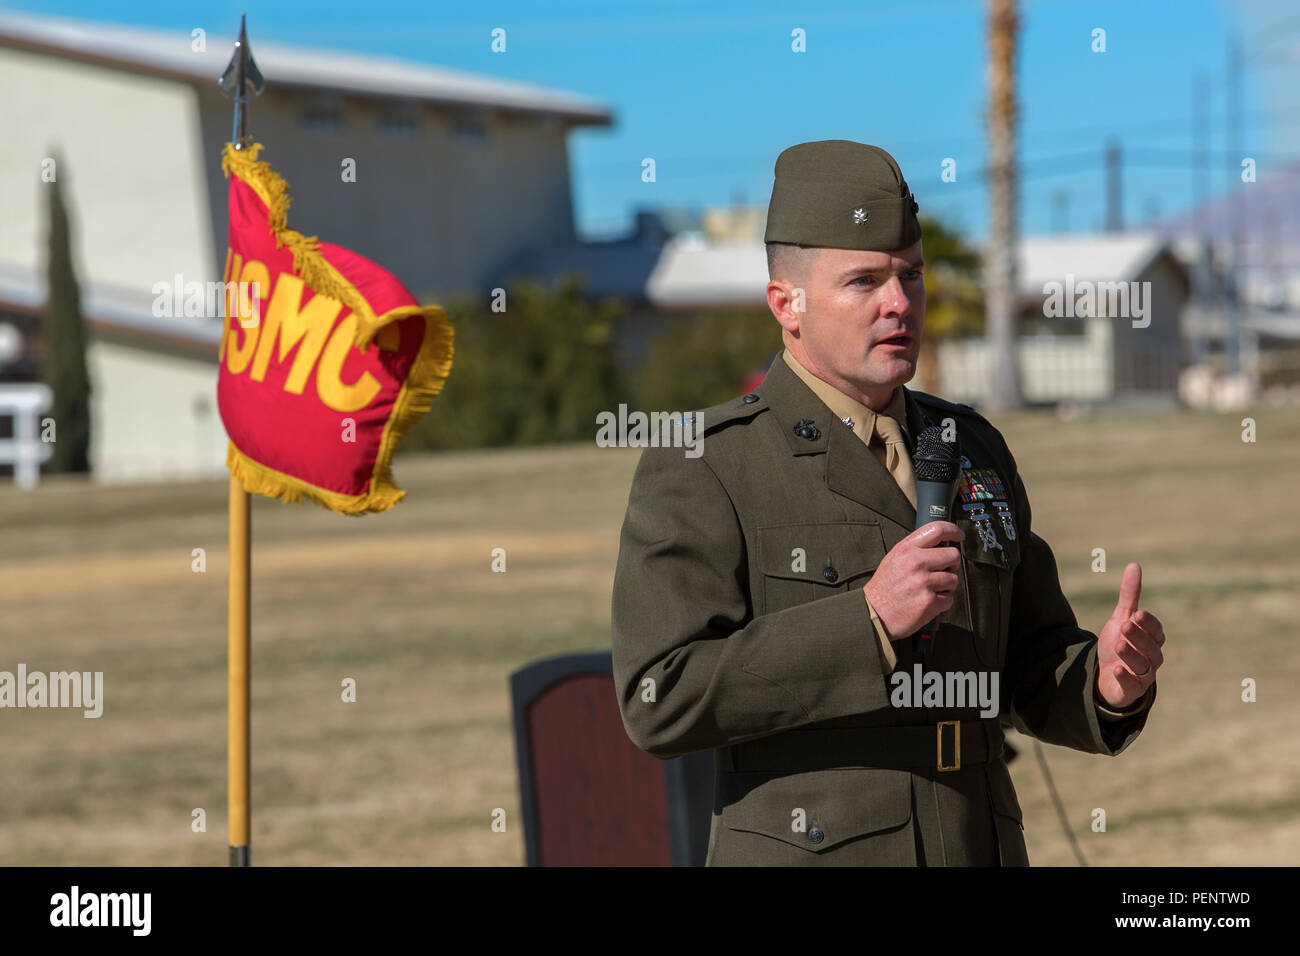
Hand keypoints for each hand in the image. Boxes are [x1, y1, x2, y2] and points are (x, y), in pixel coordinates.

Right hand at [863, 521, 963, 641]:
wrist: (874, 614)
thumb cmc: (884, 587)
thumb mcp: (893, 559)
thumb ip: (915, 549)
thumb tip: (940, 544)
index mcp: (906, 549)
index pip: (937, 530)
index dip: (953, 530)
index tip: (958, 535)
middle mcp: (916, 563)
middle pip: (953, 555)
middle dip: (951, 564)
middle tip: (941, 571)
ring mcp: (923, 582)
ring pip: (953, 579)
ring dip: (946, 586)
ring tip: (929, 589)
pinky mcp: (929, 601)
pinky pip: (949, 598)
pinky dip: (942, 602)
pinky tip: (927, 601)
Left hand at [1096, 562, 1165, 708]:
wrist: (1105, 674)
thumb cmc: (1119, 643)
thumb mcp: (1122, 618)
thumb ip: (1129, 595)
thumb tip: (1134, 565)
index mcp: (1152, 639)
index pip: (1156, 630)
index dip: (1148, 623)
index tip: (1137, 614)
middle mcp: (1152, 657)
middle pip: (1152, 648)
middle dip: (1139, 637)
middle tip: (1125, 625)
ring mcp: (1143, 675)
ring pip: (1144, 666)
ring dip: (1132, 655)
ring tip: (1118, 644)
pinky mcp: (1132, 690)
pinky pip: (1132, 686)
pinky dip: (1126, 678)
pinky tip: (1115, 669)